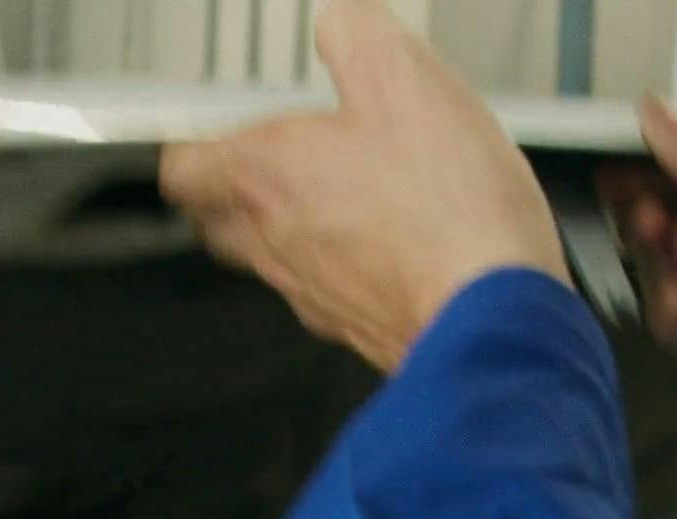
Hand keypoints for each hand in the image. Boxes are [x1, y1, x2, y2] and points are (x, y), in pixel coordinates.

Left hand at [159, 0, 567, 372]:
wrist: (493, 310)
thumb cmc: (445, 208)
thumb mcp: (402, 79)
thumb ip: (354, 33)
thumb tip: (339, 18)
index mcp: (268, 176)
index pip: (184, 170)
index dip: (191, 148)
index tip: (204, 138)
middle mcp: (277, 244)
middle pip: (217, 224)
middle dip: (229, 194)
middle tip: (258, 171)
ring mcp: (316, 296)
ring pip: (273, 261)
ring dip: (290, 230)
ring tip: (333, 202)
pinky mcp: (361, 329)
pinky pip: (331, 295)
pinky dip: (344, 268)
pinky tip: (388, 249)